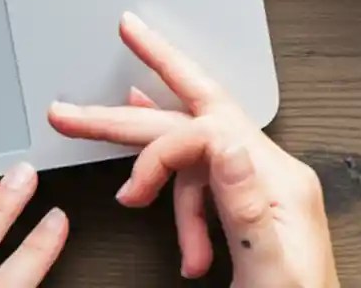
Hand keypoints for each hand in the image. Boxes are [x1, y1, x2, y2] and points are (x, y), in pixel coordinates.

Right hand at [49, 13, 339, 286]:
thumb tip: (228, 142)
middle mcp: (271, 174)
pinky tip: (163, 212)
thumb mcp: (271, 263)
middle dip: (131, 109)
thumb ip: (247, 202)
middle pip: (194, 118)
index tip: (132, 192)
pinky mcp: (250, 209)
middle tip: (81, 97)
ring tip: (122, 183)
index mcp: (278, 180)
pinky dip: (176, 199)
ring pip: (192, 151)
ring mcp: (260, 189)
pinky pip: (202, 181)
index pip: (207, 132)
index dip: (161, 155)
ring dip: (155, 174)